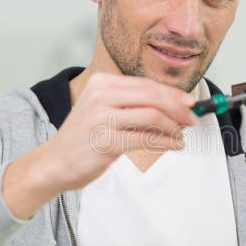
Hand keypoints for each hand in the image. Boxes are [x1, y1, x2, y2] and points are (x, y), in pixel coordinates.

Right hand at [3, 73, 196, 218]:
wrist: (54, 162)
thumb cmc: (84, 138)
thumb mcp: (103, 110)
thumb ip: (132, 105)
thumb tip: (173, 105)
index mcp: (101, 83)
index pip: (146, 84)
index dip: (172, 93)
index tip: (189, 103)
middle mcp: (101, 96)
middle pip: (153, 96)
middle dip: (178, 108)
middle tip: (192, 119)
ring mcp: (103, 118)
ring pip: (153, 116)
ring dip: (174, 127)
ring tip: (181, 136)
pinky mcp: (107, 142)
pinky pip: (147, 139)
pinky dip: (166, 142)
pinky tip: (173, 146)